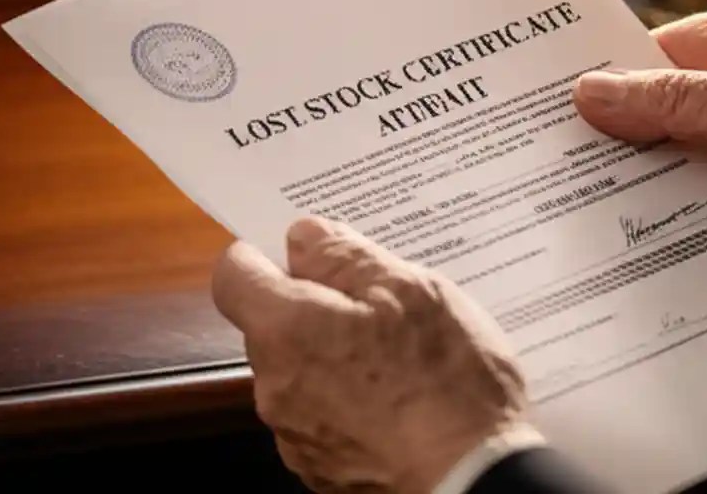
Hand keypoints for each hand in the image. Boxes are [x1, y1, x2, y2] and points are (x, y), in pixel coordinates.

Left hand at [212, 217, 532, 493]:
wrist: (473, 479)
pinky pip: (322, 415)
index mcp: (287, 329)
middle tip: (380, 303)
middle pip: (271, 326)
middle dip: (315, 307)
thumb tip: (303, 237)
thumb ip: (345, 256)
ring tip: (401, 356)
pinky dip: (350, 400)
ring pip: (300, 371)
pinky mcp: (322, 469)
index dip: (263, 255)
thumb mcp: (410, 290)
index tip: (304, 254)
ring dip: (335, 355)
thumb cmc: (445, 381)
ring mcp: (295, 434)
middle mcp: (275, 385)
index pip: (234, 276)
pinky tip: (400, 398)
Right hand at [573, 2, 706, 318]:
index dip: (618, 69)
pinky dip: (663, 215)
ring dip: (638, 178)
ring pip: (677, 160)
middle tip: (550, 147)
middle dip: (620, 128)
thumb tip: (590, 92)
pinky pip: (695, 204)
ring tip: (566, 192)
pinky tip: (615, 226)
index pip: (672, 47)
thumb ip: (674, 101)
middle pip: (667, 106)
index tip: (558, 92)